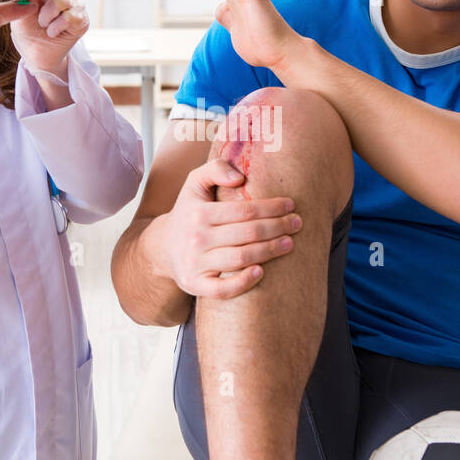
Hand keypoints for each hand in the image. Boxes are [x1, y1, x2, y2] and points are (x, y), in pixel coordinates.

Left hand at [8, 0, 89, 74]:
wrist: (37, 57)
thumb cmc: (29, 31)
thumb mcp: (19, 10)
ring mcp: (76, 4)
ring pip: (59, 1)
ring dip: (44, 16)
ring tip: (41, 24)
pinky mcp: (82, 20)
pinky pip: (68, 18)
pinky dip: (54, 27)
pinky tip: (51, 33)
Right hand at [152, 156, 301, 297]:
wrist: (162, 247)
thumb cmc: (188, 212)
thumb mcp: (194, 184)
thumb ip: (215, 169)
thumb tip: (240, 178)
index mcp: (199, 213)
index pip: (244, 210)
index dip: (271, 208)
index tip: (290, 205)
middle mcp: (196, 239)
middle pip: (247, 234)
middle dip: (277, 228)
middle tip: (297, 224)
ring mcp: (195, 264)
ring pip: (241, 258)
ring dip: (270, 251)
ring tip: (290, 243)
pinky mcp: (195, 285)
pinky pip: (222, 289)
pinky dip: (243, 282)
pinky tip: (261, 272)